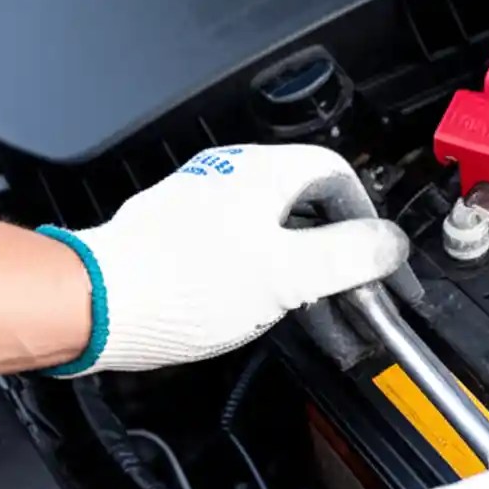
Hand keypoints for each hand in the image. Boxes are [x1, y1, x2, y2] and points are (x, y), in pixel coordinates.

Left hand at [36, 144, 408, 375]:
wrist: (99, 304)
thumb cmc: (179, 285)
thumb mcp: (286, 274)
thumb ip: (346, 256)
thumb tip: (389, 244)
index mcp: (262, 174)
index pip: (337, 174)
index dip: (366, 218)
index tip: (377, 260)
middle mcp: (231, 180)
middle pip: (306, 205)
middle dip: (337, 254)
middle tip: (352, 294)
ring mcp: (203, 207)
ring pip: (273, 231)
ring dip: (303, 272)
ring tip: (315, 315)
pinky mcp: (180, 238)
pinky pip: (241, 250)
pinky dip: (266, 278)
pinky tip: (265, 311)